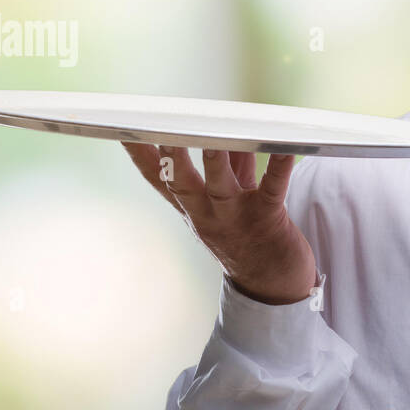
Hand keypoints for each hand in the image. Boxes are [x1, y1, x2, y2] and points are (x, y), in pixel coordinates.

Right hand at [122, 144, 317, 304]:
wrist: (272, 285)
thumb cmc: (248, 230)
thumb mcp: (229, 195)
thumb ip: (225, 160)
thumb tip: (224, 124)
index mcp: (191, 206)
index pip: (157, 178)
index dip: (139, 154)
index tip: (123, 128)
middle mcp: (207, 214)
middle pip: (181, 183)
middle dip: (171, 158)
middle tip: (163, 131)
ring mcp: (236, 218)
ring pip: (220, 187)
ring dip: (216, 162)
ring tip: (215, 139)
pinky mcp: (269, 219)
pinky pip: (273, 188)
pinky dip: (279, 168)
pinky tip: (285, 149)